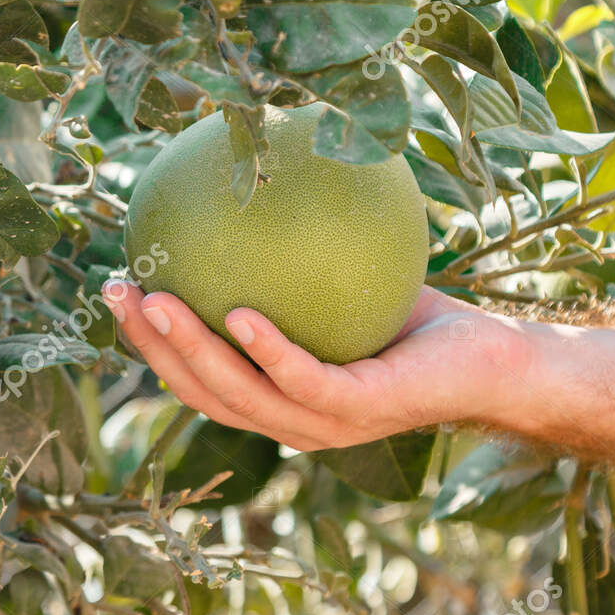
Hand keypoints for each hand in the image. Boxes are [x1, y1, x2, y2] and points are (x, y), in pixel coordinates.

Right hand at [98, 282, 534, 450]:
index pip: (195, 380)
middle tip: (115, 292)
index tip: (118, 290)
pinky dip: (268, 352)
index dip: (149, 343)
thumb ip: (292, 259)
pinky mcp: (361, 411)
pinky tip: (239, 313)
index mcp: (274, 400)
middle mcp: (289, 423)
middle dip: (150, 346)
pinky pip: (304, 382)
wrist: (499, 360)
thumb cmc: (417, 318)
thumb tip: (244, 189)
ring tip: (157, 300)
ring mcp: (324, 425)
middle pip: (199, 391)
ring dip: (190, 350)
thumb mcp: (342, 283)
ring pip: (238, 394)